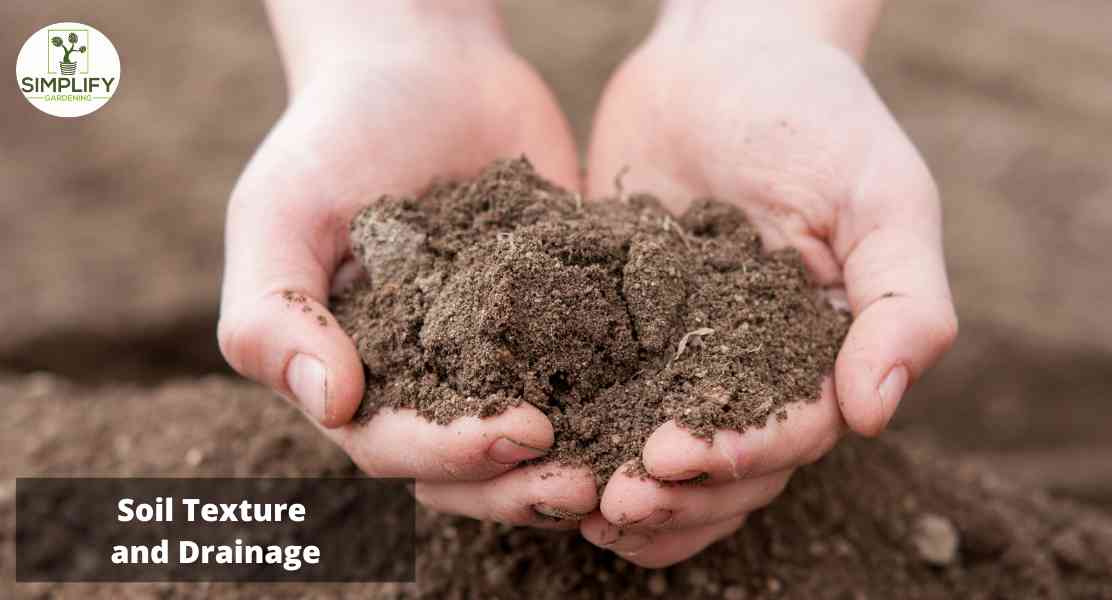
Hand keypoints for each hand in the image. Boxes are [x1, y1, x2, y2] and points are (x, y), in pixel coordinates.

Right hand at [219, 2, 594, 527]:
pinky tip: (671, 402)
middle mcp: (430, 383)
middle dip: (526, 485)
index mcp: (358, 379)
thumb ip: (273, 315)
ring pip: (540, 443)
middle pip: (471, 470)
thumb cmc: (333, 139)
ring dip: (582, 462)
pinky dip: (629, 398)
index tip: (520, 436)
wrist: (424, 66)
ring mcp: (504, 356)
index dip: (453, 455)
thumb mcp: (277, 215)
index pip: (395, 447)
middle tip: (589, 486)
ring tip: (635, 467)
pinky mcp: (565, 322)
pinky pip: (597, 373)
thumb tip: (332, 404)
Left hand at [581, 1, 956, 565]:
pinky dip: (577, 435)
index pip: (791, 433)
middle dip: (674, 495)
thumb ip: (903, 303)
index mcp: (822, 353)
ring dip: (625, 488)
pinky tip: (536, 454)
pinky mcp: (619, 327)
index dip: (740, 455)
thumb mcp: (881, 196)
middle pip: (724, 466)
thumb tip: (876, 415)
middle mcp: (753, 367)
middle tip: (614, 503)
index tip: (675, 455)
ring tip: (571, 503)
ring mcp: (682, 351)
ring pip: (661, 451)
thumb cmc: (816, 115)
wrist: (720, 54)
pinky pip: (601, 395)